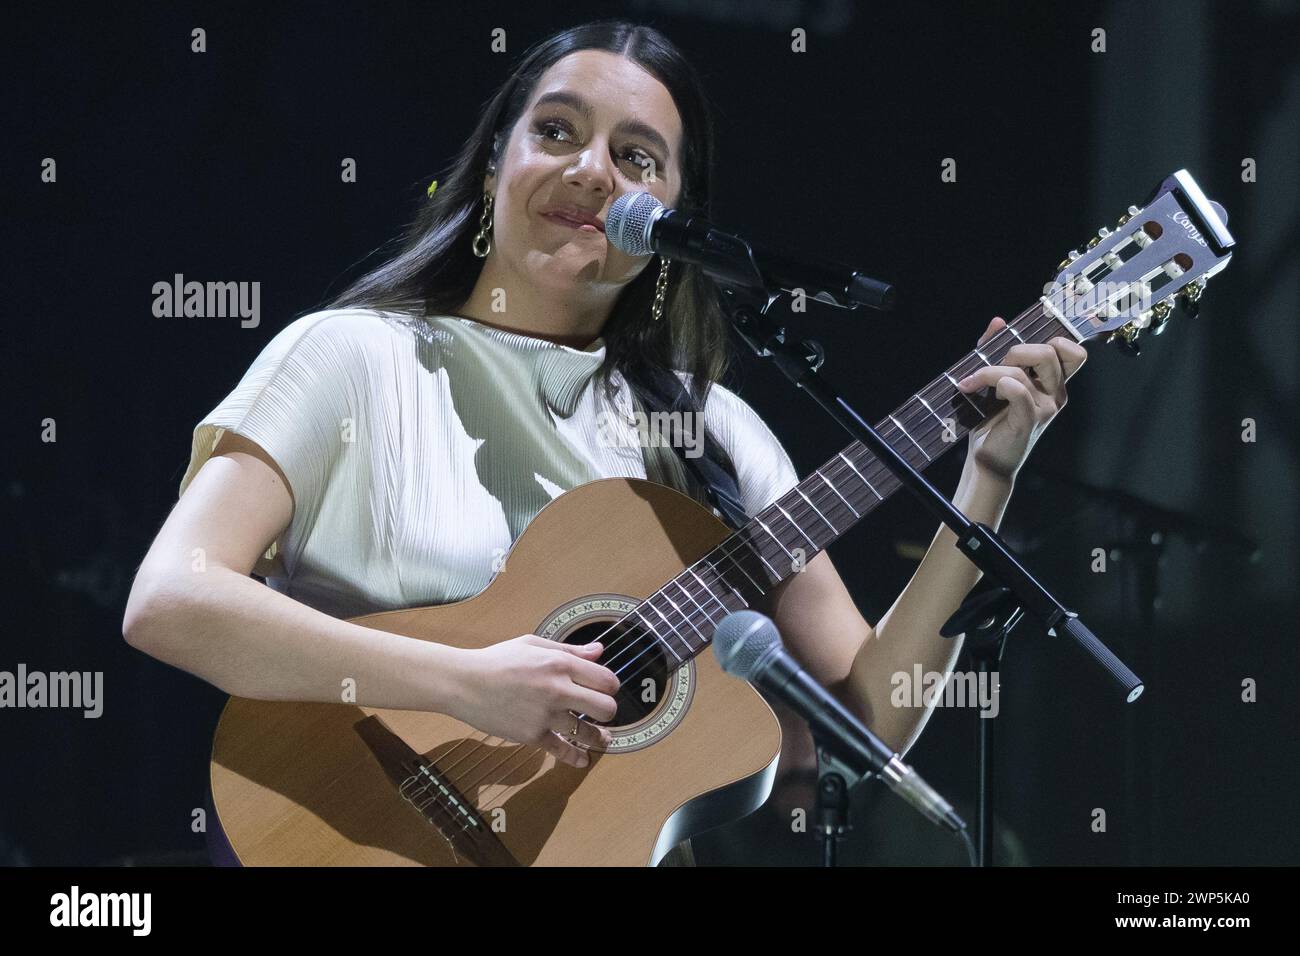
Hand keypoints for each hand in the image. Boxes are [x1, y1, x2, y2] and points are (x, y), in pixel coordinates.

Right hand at [451, 635, 618, 767]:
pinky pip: (562, 751)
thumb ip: (570, 650)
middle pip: (606, 708)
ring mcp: (545, 715)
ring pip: (587, 733)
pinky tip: (582, 760)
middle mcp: (558, 690)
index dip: (610, 686)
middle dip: (609, 712)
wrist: (464, 683)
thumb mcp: (534, 644)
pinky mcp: (532, 735)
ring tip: (604, 739)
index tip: (605, 689)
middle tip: (604, 712)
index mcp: (560, 664)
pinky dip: (575, 758)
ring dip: (599, 738)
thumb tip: (599, 651)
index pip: (606, 680)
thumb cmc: (497, 660)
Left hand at [957, 317, 1087, 482]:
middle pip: (1050, 351)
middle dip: (1016, 350)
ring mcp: (1045, 408)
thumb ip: (996, 351)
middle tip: (995, 366)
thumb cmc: (993, 422)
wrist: (988, 461)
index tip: (1026, 343)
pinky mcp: (1029, 421)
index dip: (1057, 340)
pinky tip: (978, 392)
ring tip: (974, 384)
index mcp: (1052, 384)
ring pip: (1023, 370)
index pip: (1074, 353)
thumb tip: (998, 322)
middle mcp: (1055, 394)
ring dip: (991, 371)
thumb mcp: (995, 382)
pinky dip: (995, 383)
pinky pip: (1017, 390)